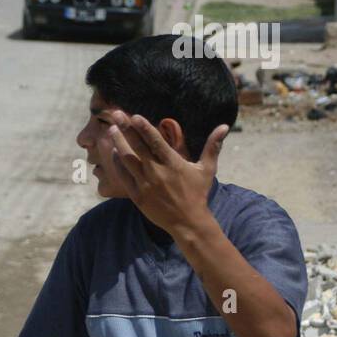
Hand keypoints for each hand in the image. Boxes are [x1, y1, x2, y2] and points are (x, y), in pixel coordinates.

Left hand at [106, 111, 228, 235]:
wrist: (188, 222)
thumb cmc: (197, 194)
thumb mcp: (207, 169)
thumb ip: (213, 146)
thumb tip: (225, 126)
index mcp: (172, 163)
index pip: (155, 141)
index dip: (144, 127)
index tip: (134, 116)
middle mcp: (157, 172)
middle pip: (137, 147)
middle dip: (126, 129)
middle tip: (116, 115)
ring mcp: (145, 184)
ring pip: (127, 160)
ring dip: (118, 144)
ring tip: (111, 130)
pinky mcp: (138, 196)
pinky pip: (124, 177)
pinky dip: (118, 164)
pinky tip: (113, 153)